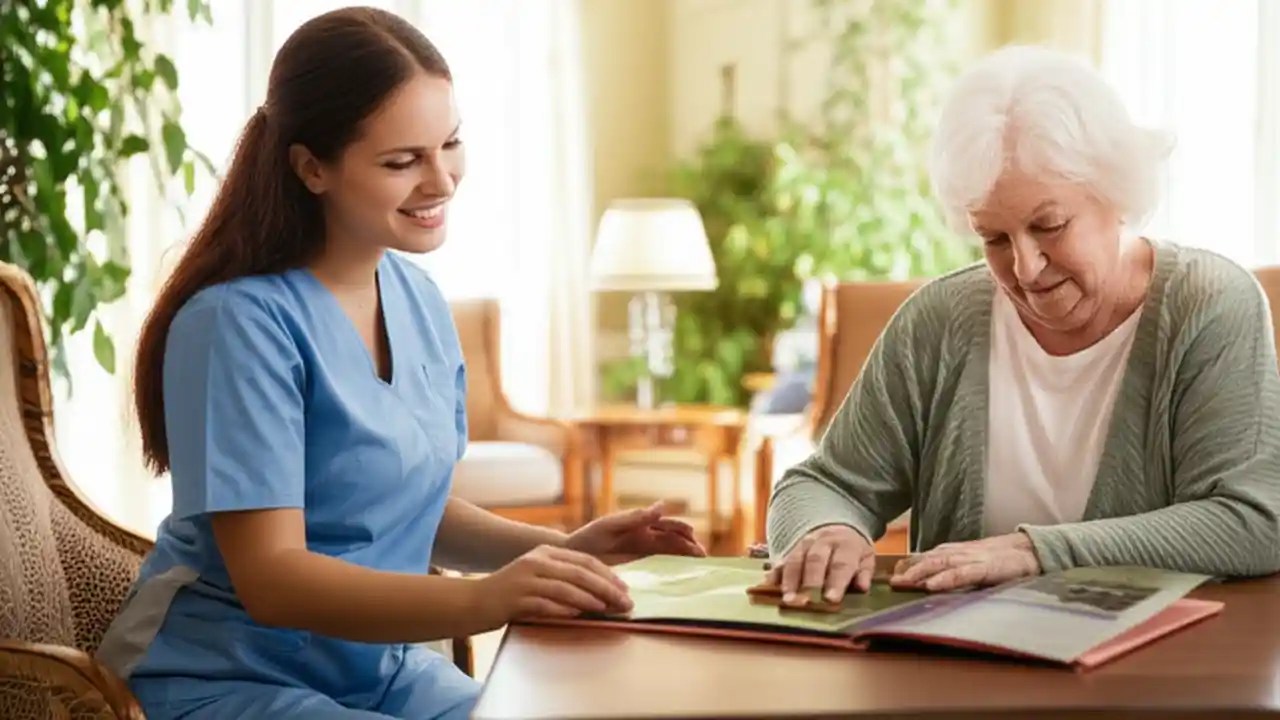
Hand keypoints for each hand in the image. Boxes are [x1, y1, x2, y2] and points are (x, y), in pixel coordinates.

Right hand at [478, 544, 632, 622]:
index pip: (585, 560)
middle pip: (580, 573)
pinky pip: (546, 604)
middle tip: (626, 603)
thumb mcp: (538, 576)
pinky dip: (564, 610)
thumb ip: (563, 577)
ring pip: (566, 588)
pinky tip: (578, 615)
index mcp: (545, 552)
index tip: (625, 589)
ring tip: (609, 609)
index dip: (608, 574)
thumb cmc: (511, 593)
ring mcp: (525, 580)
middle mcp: (536, 562)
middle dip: (607, 589)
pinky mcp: (516, 599)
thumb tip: (601, 591)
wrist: (473, 601)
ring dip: (591, 599)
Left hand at [566, 502, 705, 564]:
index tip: (694, 539)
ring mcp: (641, 550)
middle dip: (688, 545)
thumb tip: (662, 506)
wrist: (572, 555)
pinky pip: (659, 563)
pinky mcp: (637, 564)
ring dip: (685, 555)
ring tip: (698, 563)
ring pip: (670, 551)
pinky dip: (674, 565)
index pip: (667, 525)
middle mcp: (644, 536)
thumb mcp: (611, 526)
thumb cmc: (588, 537)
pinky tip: (682, 572)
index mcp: (640, 523)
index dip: (682, 531)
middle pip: (673, 539)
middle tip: (701, 556)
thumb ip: (635, 518)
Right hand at [767, 524, 874, 605]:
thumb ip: (864, 573)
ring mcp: (804, 544)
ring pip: (795, 560)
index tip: (831, 599)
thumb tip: (862, 587)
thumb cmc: (852, 551)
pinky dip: (775, 573)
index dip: (835, 582)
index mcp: (846, 545)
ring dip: (790, 580)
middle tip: (805, 602)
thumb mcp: (866, 558)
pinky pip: (781, 560)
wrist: (836, 527)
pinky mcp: (791, 549)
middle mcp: (823, 542)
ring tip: (787, 599)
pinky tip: (769, 585)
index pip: (841, 564)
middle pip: (815, 560)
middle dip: (809, 582)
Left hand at [889, 532, 1041, 591]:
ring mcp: (969, 560)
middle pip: (927, 561)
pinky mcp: (983, 568)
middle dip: (907, 571)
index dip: (907, 566)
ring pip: (939, 565)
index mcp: (953, 552)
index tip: (891, 576)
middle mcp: (957, 553)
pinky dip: (944, 580)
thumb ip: (952, 569)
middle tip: (890, 583)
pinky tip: (931, 586)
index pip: (925, 557)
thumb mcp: (970, 563)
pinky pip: (960, 575)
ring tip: (903, 583)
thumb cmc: (998, 560)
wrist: (1027, 551)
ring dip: (919, 574)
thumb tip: (930, 579)